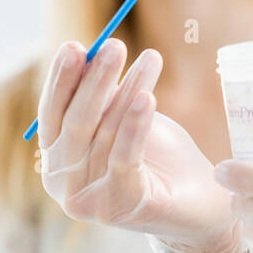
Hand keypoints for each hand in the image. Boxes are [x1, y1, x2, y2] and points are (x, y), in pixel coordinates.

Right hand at [37, 38, 239, 252]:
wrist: (200, 202)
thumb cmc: (160, 157)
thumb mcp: (126, 118)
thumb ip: (103, 96)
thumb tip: (87, 53)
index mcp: (57, 159)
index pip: (52, 113)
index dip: (61, 79)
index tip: (75, 46)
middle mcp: (62, 183)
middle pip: (74, 122)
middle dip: (95, 80)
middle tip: (115, 45)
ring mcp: (85, 200)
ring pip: (105, 133)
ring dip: (128, 91)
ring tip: (150, 60)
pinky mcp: (116, 206)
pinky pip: (123, 157)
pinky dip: (135, 125)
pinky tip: (148, 97)